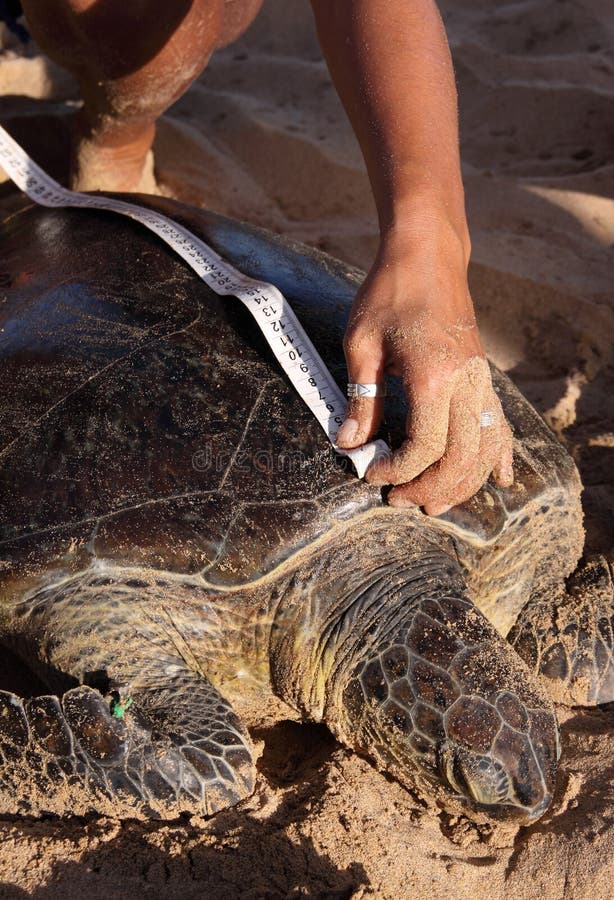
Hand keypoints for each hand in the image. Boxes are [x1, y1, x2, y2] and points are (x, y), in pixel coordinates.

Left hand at [335, 222, 513, 514]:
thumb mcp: (362, 344)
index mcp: (434, 377)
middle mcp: (465, 384)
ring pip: (485, 448)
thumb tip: (348, 442)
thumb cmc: (390, 293)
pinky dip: (500, 455)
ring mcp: (480, 380)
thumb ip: (360, 399)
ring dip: (463, 483)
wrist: (427, 253)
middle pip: (462, 457)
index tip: (372, 473)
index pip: (424, 446)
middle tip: (399, 500)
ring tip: (436, 504)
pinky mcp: (483, 375)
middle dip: (431, 488)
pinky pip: (499, 424)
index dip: (398, 470)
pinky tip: (500, 478)